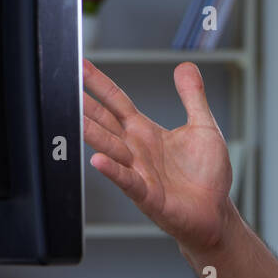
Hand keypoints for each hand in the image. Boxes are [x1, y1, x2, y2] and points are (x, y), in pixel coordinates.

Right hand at [83, 59, 233, 250]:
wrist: (215, 212)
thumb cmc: (207, 175)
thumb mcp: (204, 127)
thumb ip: (193, 97)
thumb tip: (186, 66)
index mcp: (146, 132)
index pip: (117, 102)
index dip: (100, 84)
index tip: (81, 65)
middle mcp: (136, 150)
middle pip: (104, 121)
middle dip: (85, 104)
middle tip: (63, 86)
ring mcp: (138, 171)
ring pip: (110, 148)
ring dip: (92, 133)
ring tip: (74, 117)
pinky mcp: (147, 194)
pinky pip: (127, 180)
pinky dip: (113, 171)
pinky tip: (98, 161)